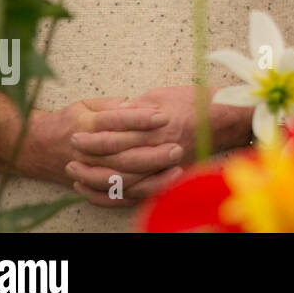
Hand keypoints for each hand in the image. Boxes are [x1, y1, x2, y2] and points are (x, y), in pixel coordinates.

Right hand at [36, 96, 182, 207]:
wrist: (35, 147)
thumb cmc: (67, 121)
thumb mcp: (85, 105)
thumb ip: (109, 105)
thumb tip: (132, 103)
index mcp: (85, 125)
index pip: (115, 122)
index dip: (140, 119)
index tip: (163, 116)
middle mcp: (86, 151)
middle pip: (121, 155)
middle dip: (152, 153)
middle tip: (177, 147)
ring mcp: (87, 172)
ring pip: (120, 179)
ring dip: (149, 177)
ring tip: (175, 169)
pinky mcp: (89, 187)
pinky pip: (114, 196)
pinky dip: (135, 194)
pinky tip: (158, 188)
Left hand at [66, 86, 246, 207]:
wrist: (223, 119)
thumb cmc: (194, 102)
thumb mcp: (162, 95)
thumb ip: (136, 107)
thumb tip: (112, 112)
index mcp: (158, 126)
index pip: (118, 135)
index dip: (94, 137)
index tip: (75, 134)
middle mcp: (161, 148)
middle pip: (117, 161)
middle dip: (90, 160)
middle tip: (70, 157)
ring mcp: (165, 167)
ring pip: (125, 182)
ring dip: (97, 181)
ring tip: (77, 177)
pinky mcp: (168, 178)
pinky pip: (137, 195)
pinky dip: (114, 197)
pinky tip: (96, 193)